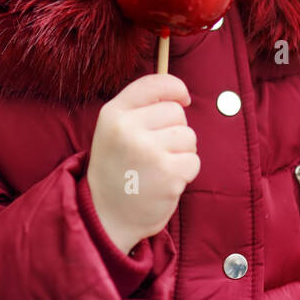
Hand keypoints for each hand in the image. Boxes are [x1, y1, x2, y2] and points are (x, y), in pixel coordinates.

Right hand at [86, 73, 199, 254]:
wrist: (105, 216)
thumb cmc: (116, 170)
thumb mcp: (114, 130)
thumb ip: (140, 108)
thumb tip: (182, 96)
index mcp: (113, 113)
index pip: (155, 83)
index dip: (176, 88)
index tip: (183, 98)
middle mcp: (127, 128)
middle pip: (177, 112)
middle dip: (175, 130)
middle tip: (155, 152)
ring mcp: (148, 150)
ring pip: (188, 136)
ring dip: (181, 153)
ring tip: (158, 168)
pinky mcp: (167, 173)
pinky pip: (194, 160)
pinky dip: (185, 172)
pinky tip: (165, 182)